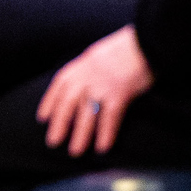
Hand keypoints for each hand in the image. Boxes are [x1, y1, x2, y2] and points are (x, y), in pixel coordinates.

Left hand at [36, 24, 153, 156]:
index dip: (49, 102)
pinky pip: (109, 117)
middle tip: (53, 142)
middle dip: (59, 123)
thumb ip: (90, 69)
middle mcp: (87, 75)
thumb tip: (85, 86)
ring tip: (75, 151)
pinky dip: (105, 133)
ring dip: (80, 134)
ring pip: (86, 113)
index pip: (59, 85)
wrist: (148, 40)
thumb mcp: (100, 54)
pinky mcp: (119, 93)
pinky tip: (102, 147)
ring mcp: (102, 84)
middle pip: (68, 102)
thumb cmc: (128, 48)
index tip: (42, 118)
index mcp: (82, 64)